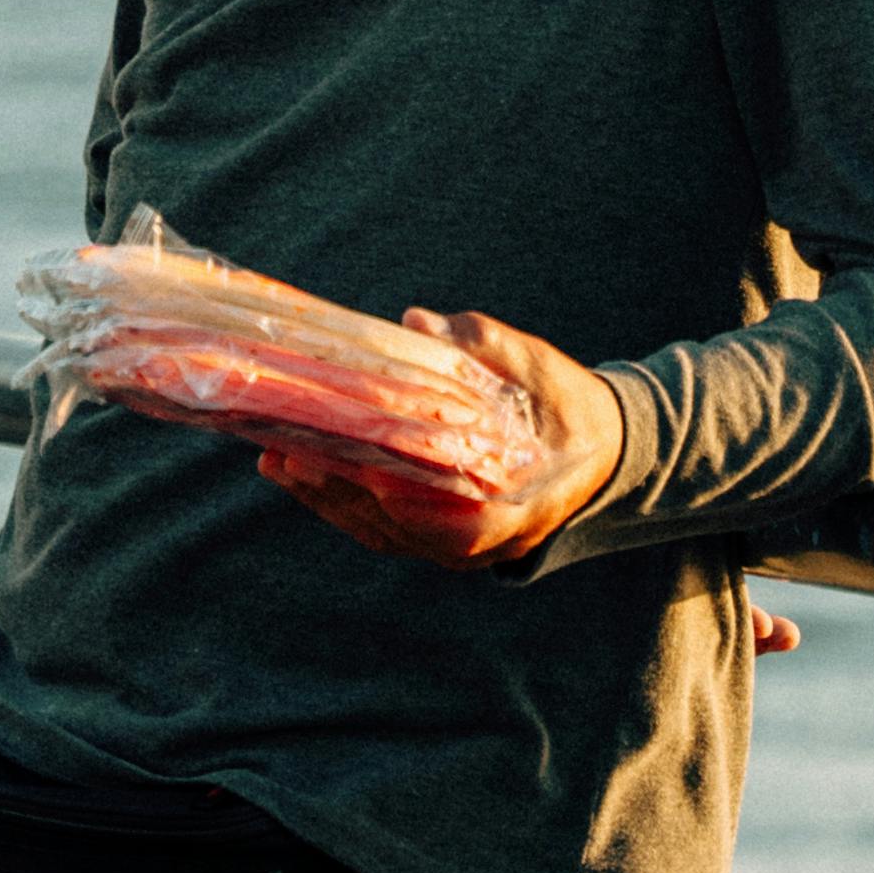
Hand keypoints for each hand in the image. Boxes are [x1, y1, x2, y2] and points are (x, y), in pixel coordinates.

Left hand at [249, 309, 621, 565]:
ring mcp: (458, 548)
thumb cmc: (565, 403)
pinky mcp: (437, 537)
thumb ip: (482, 345)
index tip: (367, 479)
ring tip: (277, 462)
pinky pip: (383, 528)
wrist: (596, 446)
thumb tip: (417, 324)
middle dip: (341, 495)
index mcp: (520, 507)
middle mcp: (483, 543)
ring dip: (328, 500)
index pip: (457, 524)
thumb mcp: (537, 365)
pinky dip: (341, 502)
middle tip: (288, 456)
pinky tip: (303, 471)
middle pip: (401, 530)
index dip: (409, 507)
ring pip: (383, 533)